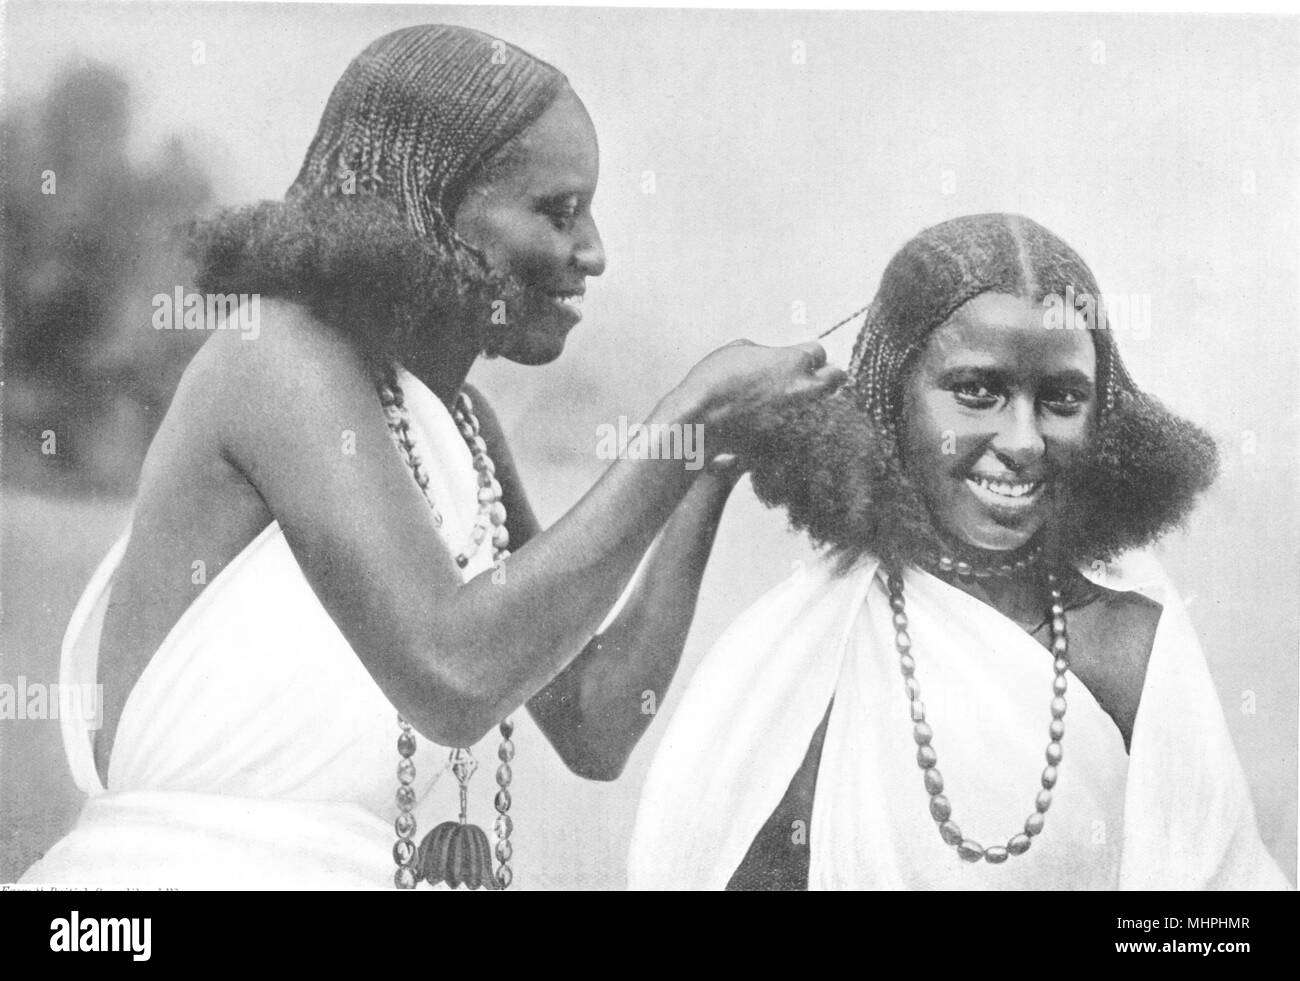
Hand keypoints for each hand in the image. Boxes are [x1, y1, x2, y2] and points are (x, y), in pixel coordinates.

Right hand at [676, 340, 844, 453]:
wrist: (699, 423)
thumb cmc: (713, 384)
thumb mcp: (739, 350)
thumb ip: (768, 352)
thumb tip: (775, 358)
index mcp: (793, 361)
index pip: (820, 352)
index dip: (808, 357)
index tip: (799, 363)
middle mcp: (804, 390)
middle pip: (836, 379)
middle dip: (825, 377)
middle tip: (809, 382)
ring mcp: (800, 419)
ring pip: (822, 408)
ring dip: (809, 405)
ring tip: (786, 408)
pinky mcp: (791, 442)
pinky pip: (804, 432)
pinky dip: (794, 429)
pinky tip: (775, 428)